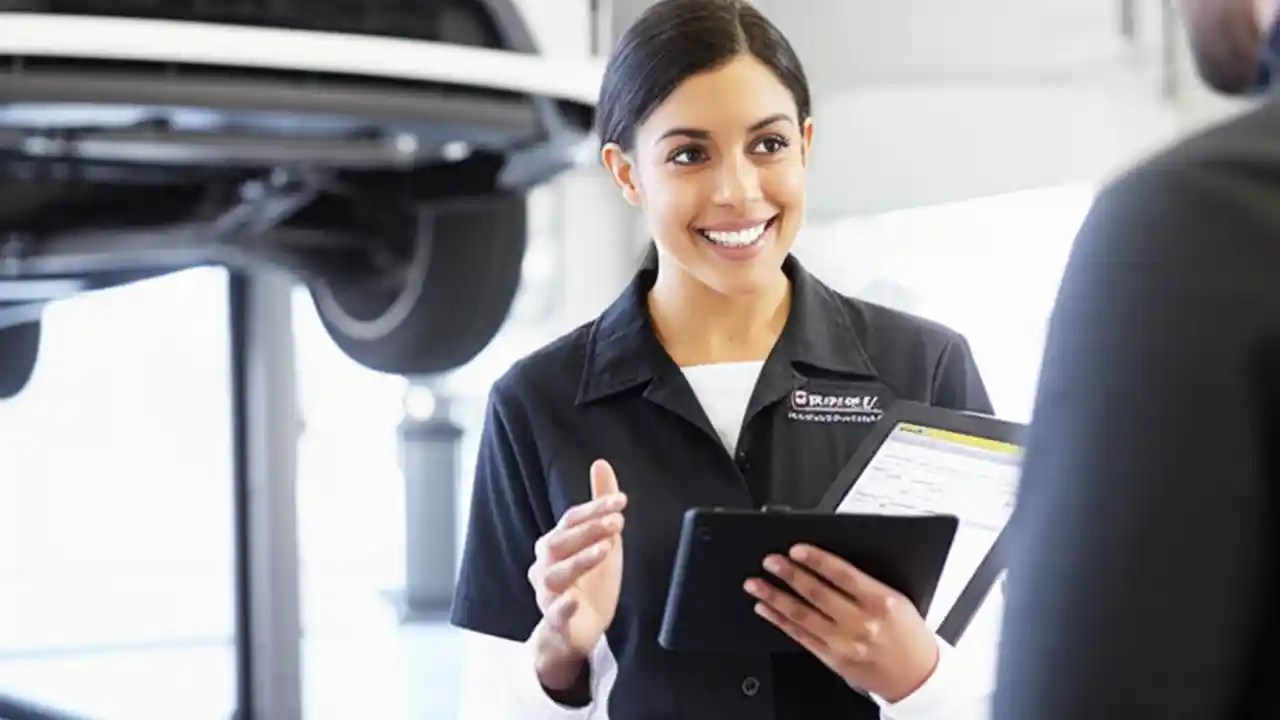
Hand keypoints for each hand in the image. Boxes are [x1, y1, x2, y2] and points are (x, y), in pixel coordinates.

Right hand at [527, 460, 626, 692]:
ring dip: (579, 560)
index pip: (571, 519)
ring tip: (605, 550)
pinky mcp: (556, 621)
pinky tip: (574, 601)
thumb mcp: (600, 539)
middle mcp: (545, 565)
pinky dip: (562, 607)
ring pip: (555, 575)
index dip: (595, 508)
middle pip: (560, 542)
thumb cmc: (587, 579)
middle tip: (617, 522)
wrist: (576, 629)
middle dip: (588, 530)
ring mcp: (548, 593)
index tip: (622, 501)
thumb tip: (601, 463)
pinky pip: (554, 613)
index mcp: (556, 543)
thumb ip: (599, 504)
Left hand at [745, 544, 938, 702]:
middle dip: (789, 574)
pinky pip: (800, 636)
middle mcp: (861, 623)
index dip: (816, 560)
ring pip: (802, 615)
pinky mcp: (832, 658)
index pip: (843, 574)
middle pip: (817, 593)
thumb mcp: (898, 600)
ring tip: (756, 584)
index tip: (796, 549)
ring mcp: (844, 643)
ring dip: (774, 597)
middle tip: (770, 561)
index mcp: (881, 602)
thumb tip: (826, 562)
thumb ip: (866, 582)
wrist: (916, 677)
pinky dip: (779, 621)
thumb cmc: (908, 635)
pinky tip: (765, 609)